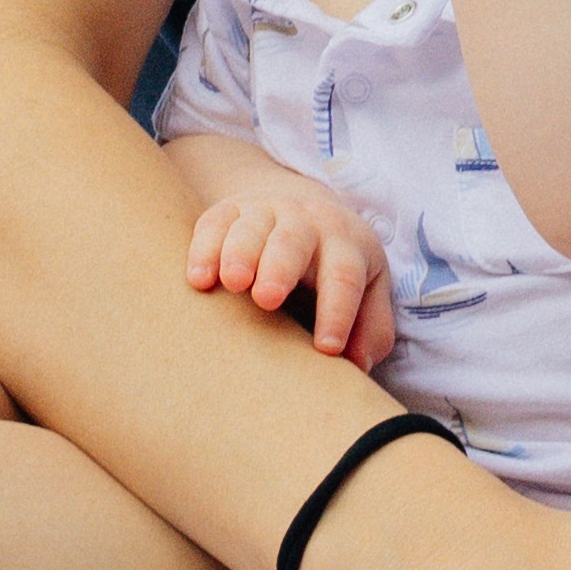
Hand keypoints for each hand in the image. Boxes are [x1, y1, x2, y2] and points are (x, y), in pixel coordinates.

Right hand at [179, 149, 400, 365]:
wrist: (303, 203)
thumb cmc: (335, 264)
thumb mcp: (368, 286)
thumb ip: (371, 327)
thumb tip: (359, 366)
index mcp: (346, 243)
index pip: (345, 276)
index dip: (338, 312)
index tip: (326, 349)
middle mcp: (306, 222)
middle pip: (294, 242)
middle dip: (281, 268)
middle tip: (268, 299)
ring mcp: (265, 212)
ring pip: (251, 229)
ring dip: (240, 254)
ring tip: (232, 283)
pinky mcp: (228, 211)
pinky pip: (214, 224)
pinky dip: (204, 250)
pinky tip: (198, 279)